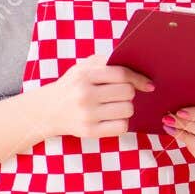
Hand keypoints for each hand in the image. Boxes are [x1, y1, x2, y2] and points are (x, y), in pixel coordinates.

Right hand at [25, 51, 153, 142]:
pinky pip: (122, 127)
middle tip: (120, 95)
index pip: (121, 74)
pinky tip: (113, 118)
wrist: (47, 110)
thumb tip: (139, 74)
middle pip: (127, 92)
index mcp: (84, 75)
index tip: (147, 84)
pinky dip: (122, 122)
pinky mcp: (89, 131)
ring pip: (127, 110)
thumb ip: (107, 62)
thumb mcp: (83, 67)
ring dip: (126, 108)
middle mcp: (85, 95)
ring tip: (115, 106)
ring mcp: (87, 114)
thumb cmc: (72, 86)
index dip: (138, 78)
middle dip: (129, 93)